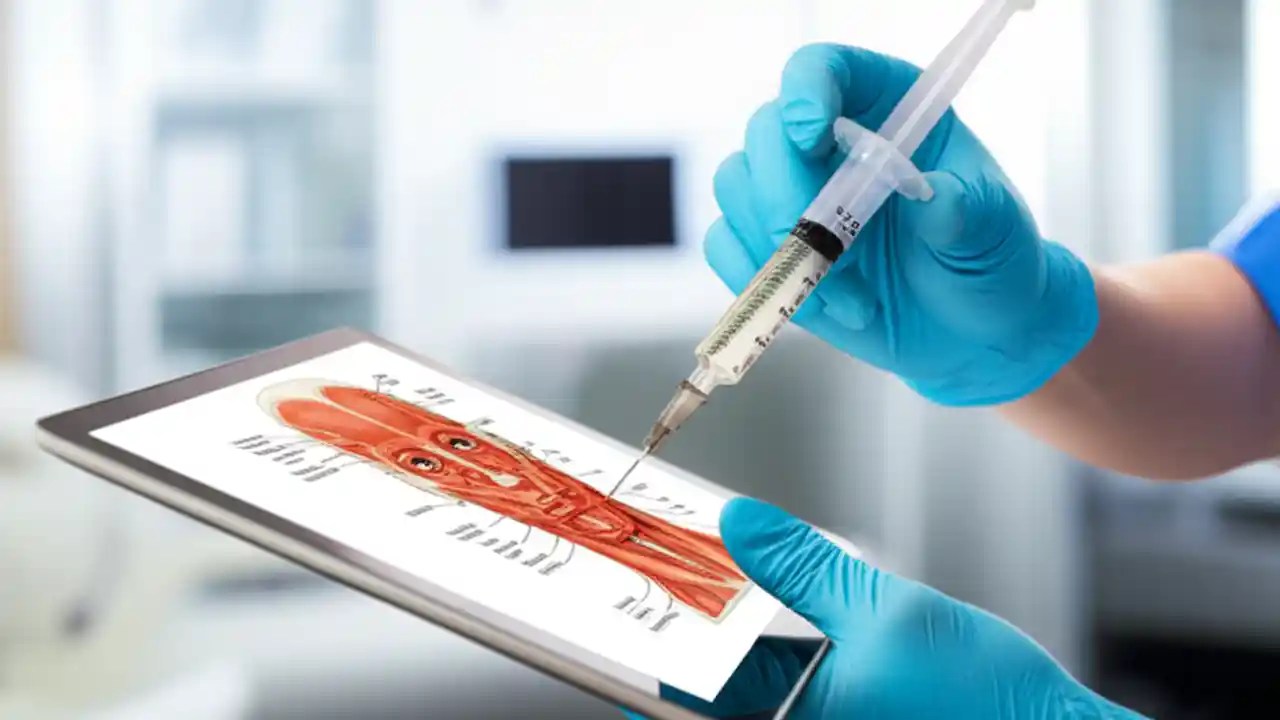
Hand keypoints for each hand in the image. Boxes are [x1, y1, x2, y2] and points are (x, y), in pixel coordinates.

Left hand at [627, 498, 1141, 718]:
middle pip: (718, 707)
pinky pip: (802, 703)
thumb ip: (804, 569)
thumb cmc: (989, 700)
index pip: (686, 710)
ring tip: (717, 605)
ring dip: (734, 663)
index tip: (612, 638)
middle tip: (667, 604)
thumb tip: (738, 526)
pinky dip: (782, 672)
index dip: (644, 676)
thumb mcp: (886, 611)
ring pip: (758, 704)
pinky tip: (787, 635)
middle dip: (687, 661)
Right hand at [707, 44, 1097, 405]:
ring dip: (781, 250)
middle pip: (766, 133)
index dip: (807, 90)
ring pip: (737, 188)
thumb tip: (935, 198)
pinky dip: (758, 279)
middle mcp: (829, 141)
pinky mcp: (769, 246)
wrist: (970, 332)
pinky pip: (725, 245)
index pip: (825, 70)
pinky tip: (814, 305)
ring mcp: (792, 193)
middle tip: (829, 254)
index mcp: (886, 108)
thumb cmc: (988, 263)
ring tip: (849, 296)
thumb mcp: (994, 232)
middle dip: (784, 197)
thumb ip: (966, 210)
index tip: (811, 133)